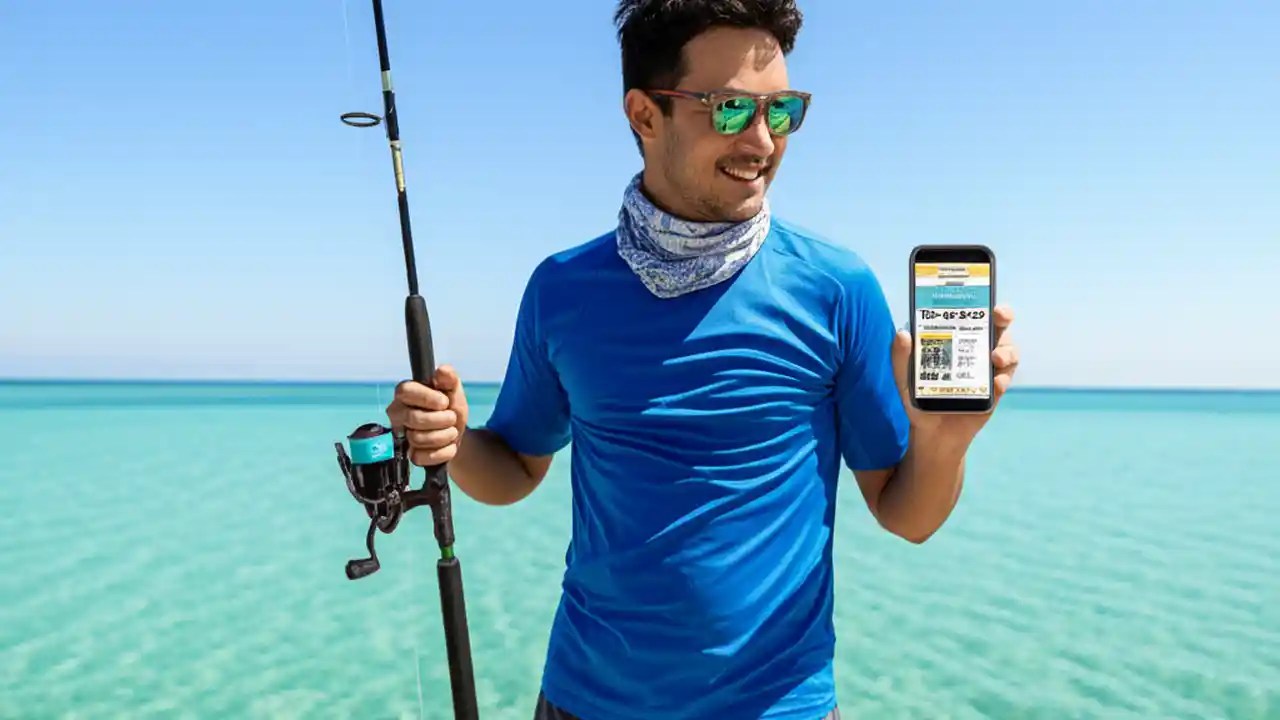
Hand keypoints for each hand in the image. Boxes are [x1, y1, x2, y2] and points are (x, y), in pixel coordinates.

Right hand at [384, 365, 469, 466]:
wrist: (457, 432)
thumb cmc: (449, 407)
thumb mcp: (454, 390)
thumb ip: (449, 378)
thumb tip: (443, 370)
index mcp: (405, 393)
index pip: (405, 391)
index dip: (427, 398)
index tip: (444, 402)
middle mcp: (398, 413)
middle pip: (414, 419)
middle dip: (441, 419)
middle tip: (452, 418)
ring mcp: (402, 435)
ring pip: (418, 439)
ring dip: (444, 436)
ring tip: (451, 430)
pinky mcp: (410, 455)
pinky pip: (422, 457)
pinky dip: (443, 452)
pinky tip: (448, 445)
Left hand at [891, 304, 1018, 438]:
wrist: (932, 435)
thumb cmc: (918, 400)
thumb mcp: (904, 380)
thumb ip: (900, 358)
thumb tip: (902, 333)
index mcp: (957, 342)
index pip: (975, 317)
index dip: (985, 304)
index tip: (989, 301)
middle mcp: (976, 352)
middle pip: (999, 329)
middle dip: (1004, 318)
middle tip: (999, 318)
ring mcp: (988, 372)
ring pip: (1009, 352)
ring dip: (1007, 351)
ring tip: (995, 359)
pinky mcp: (995, 393)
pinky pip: (1005, 381)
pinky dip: (1004, 380)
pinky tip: (996, 384)